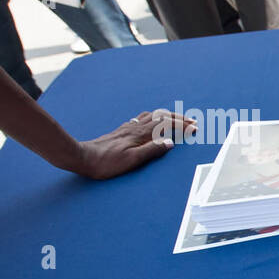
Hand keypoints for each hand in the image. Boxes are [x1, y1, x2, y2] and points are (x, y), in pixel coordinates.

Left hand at [73, 110, 192, 179]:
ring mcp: (128, 127)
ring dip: (167, 115)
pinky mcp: (122, 130)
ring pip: (152, 115)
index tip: (195, 128)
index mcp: (140, 134)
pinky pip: (141, 118)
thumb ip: (151, 150)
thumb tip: (170, 143)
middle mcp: (135, 127)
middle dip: (179, 118)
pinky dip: (153, 117)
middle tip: (192, 121)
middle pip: (161, 117)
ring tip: (176, 119)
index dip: (182, 126)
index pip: (166, 125)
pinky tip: (152, 121)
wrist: (82, 157)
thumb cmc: (106, 163)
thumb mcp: (132, 160)